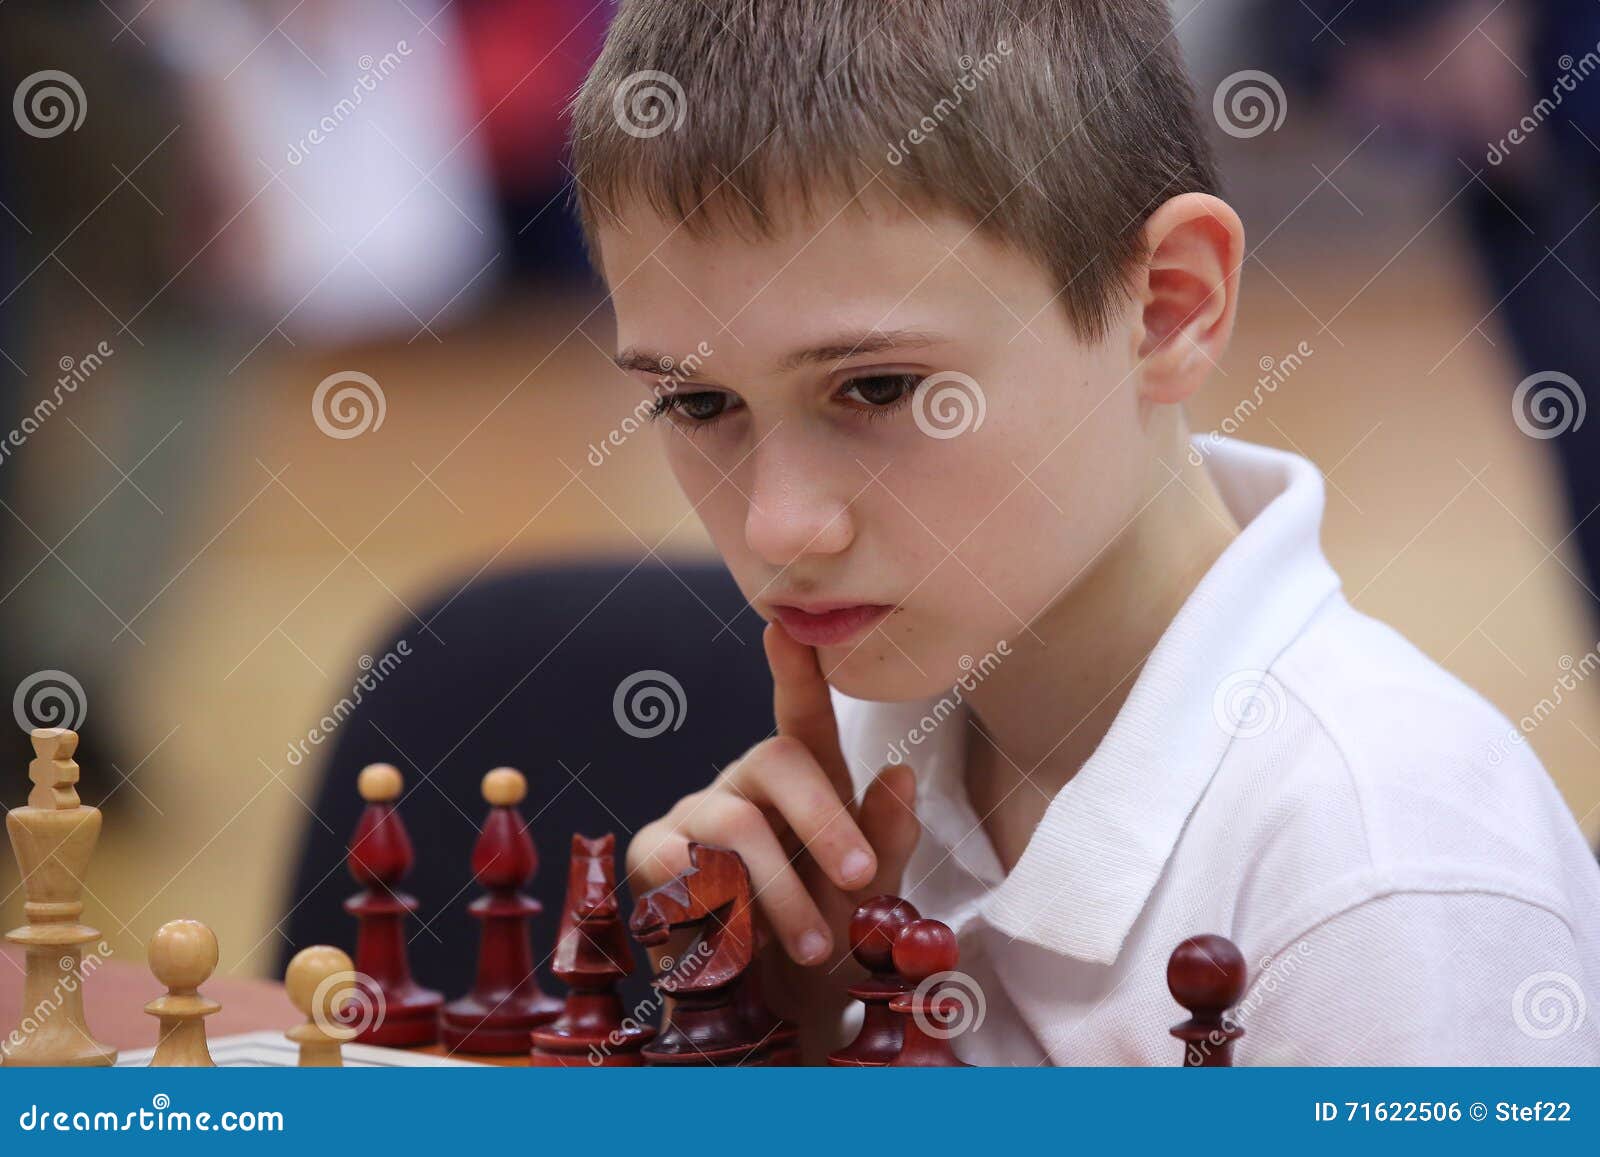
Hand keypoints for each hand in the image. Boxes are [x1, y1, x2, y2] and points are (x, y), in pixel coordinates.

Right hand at [626, 622, 919, 1049]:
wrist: (772, 1014)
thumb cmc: (826, 937)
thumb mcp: (871, 896)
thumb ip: (887, 839)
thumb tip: (901, 774)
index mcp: (802, 783)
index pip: (802, 715)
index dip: (795, 670)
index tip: (786, 629)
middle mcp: (745, 785)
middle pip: (778, 758)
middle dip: (826, 821)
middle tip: (861, 881)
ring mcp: (696, 816)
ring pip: (738, 824)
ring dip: (784, 889)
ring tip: (814, 945)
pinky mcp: (655, 858)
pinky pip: (688, 867)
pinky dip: (728, 911)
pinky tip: (748, 945)